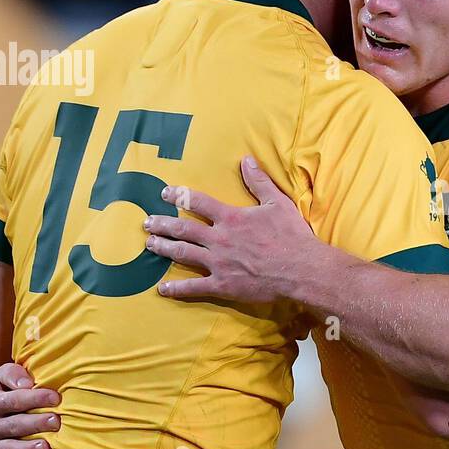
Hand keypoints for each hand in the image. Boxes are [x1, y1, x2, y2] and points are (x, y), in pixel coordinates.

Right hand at [0, 362, 60, 448]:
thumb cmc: (5, 387)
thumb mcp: (4, 374)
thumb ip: (15, 375)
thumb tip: (28, 384)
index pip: (14, 400)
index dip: (36, 398)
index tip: (56, 398)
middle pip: (14, 425)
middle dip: (36, 424)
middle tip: (56, 422)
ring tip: (46, 447)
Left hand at [143, 156, 327, 303]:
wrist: (301, 269)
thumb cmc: (292, 236)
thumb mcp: (278, 203)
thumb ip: (259, 182)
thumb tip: (246, 160)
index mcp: (231, 217)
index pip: (198, 202)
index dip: (179, 195)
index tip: (165, 193)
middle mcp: (219, 239)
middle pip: (183, 229)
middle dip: (162, 224)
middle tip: (147, 222)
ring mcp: (218, 263)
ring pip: (183, 253)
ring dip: (163, 248)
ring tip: (149, 244)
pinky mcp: (223, 285)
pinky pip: (194, 287)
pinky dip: (177, 288)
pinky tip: (163, 289)